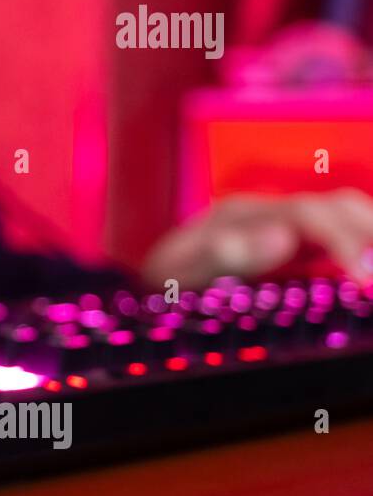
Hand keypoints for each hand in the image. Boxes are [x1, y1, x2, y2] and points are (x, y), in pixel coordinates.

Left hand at [140, 189, 372, 289]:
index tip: (366, 277)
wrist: (145, 289)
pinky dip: (360, 244)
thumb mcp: (180, 276)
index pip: (307, 214)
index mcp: (240, 214)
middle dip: (369, 233)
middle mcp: (265, 212)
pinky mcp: (291, 247)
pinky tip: (369, 268)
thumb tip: (281, 236)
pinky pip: (336, 237)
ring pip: (344, 215)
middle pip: (336, 206)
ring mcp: (280, 226)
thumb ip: (224, 256)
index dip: (344, 240)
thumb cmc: (163, 285)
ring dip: (369, 234)